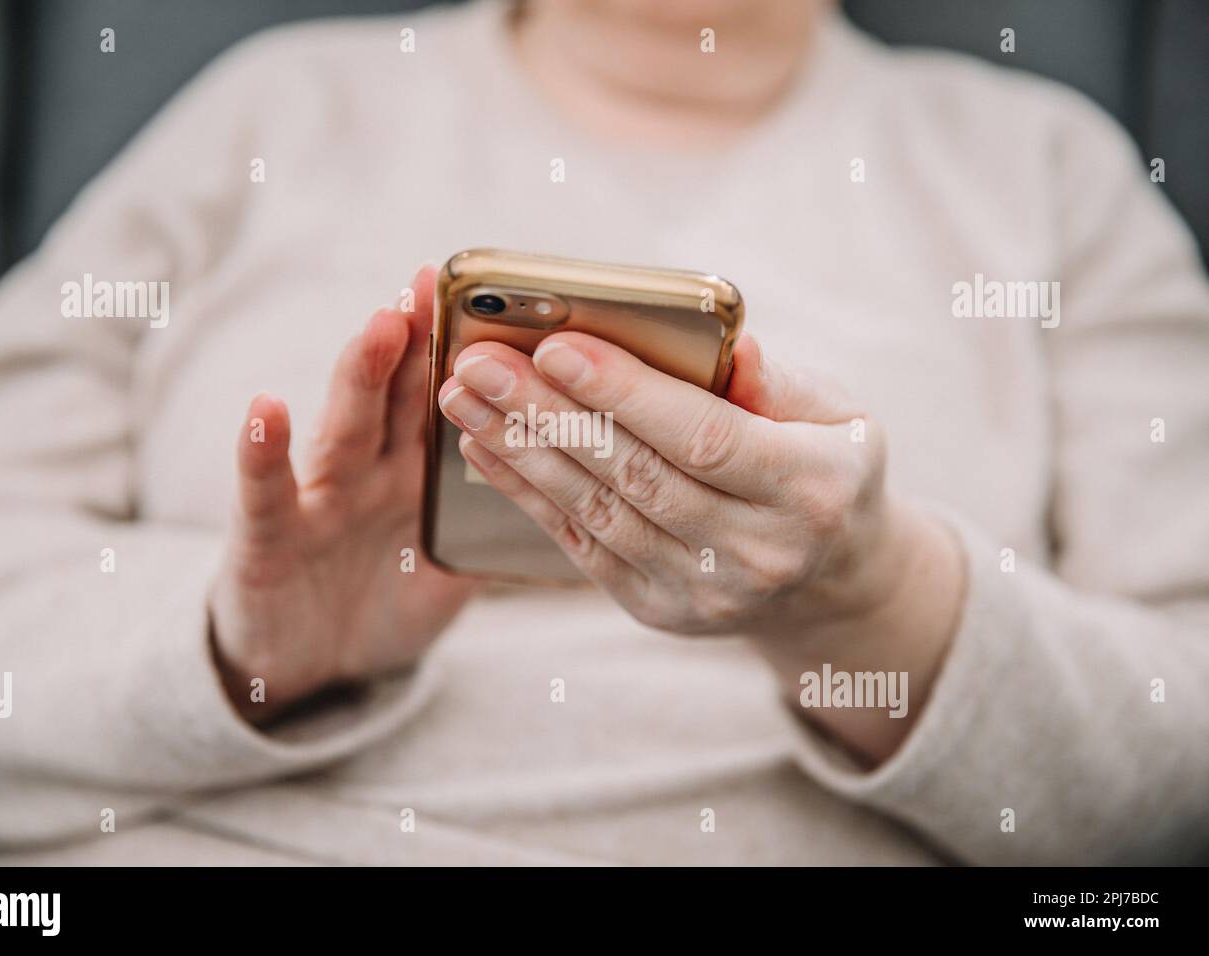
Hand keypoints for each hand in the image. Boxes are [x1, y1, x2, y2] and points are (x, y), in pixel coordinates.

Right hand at [209, 266, 476, 722]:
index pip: (440, 402)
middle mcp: (367, 473)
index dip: (461, 354)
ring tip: (382, 324)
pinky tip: (267, 408)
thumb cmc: (382, 607)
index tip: (491, 298)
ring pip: (342, 426)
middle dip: (413, 338)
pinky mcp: (265, 536)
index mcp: (415, 476)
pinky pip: (265, 491)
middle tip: (434, 281)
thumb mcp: (449, 574)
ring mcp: (316, 499)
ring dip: (359, 374)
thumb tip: (579, 512)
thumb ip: (493, 536)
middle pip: (394, 396)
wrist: (311, 672)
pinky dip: (262, 451)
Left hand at [438, 331, 964, 760]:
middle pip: (635, 475)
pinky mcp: (661, 611)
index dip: (627, 393)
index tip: (557, 345)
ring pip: (597, 513)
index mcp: (811, 490)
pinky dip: (527, 495)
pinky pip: (582, 546)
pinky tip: (484, 448)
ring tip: (464, 397)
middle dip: (548, 414)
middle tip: (478, 362)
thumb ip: (779, 385)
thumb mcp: (837, 415)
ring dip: (520, 452)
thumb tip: (731, 347)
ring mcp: (706, 593)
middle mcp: (759, 552)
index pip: (703, 437)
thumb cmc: (826, 467)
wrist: (832, 579)